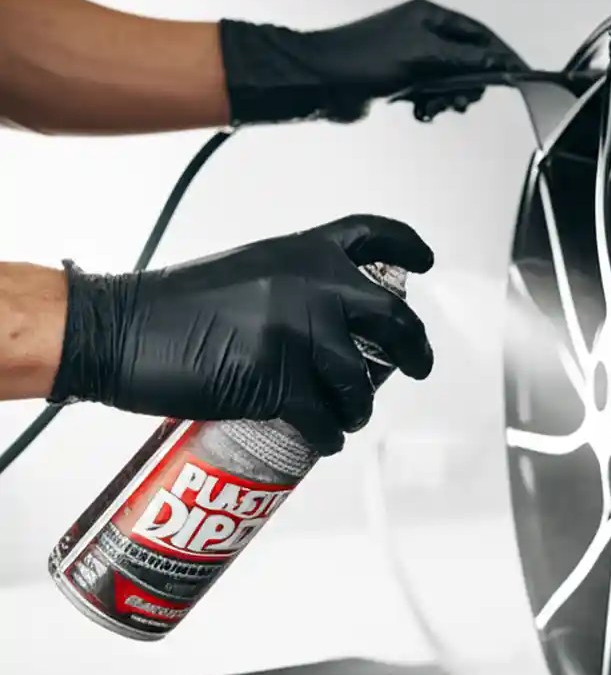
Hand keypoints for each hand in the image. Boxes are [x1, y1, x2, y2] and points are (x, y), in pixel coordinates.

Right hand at [50, 215, 434, 454]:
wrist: (119, 330)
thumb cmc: (172, 306)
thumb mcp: (247, 270)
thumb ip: (294, 284)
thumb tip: (331, 319)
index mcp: (302, 252)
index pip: (372, 235)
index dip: (408, 245)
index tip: (426, 261)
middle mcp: (311, 285)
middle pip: (392, 316)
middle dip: (414, 348)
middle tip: (418, 365)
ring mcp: (298, 332)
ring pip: (358, 380)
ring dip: (360, 406)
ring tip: (350, 416)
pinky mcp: (278, 380)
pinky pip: (323, 418)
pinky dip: (329, 436)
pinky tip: (325, 440)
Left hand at [219, 0, 526, 124]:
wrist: (322, 81)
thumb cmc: (364, 58)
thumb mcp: (423, 55)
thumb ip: (464, 58)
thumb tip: (496, 61)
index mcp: (429, 16)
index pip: (478, 32)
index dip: (500, 53)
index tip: (519, 73)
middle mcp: (422, 33)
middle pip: (467, 59)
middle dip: (469, 82)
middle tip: (462, 99)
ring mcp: (412, 57)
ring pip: (450, 81)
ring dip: (448, 98)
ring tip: (437, 108)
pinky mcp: (401, 81)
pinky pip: (430, 95)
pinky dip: (430, 106)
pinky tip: (420, 112)